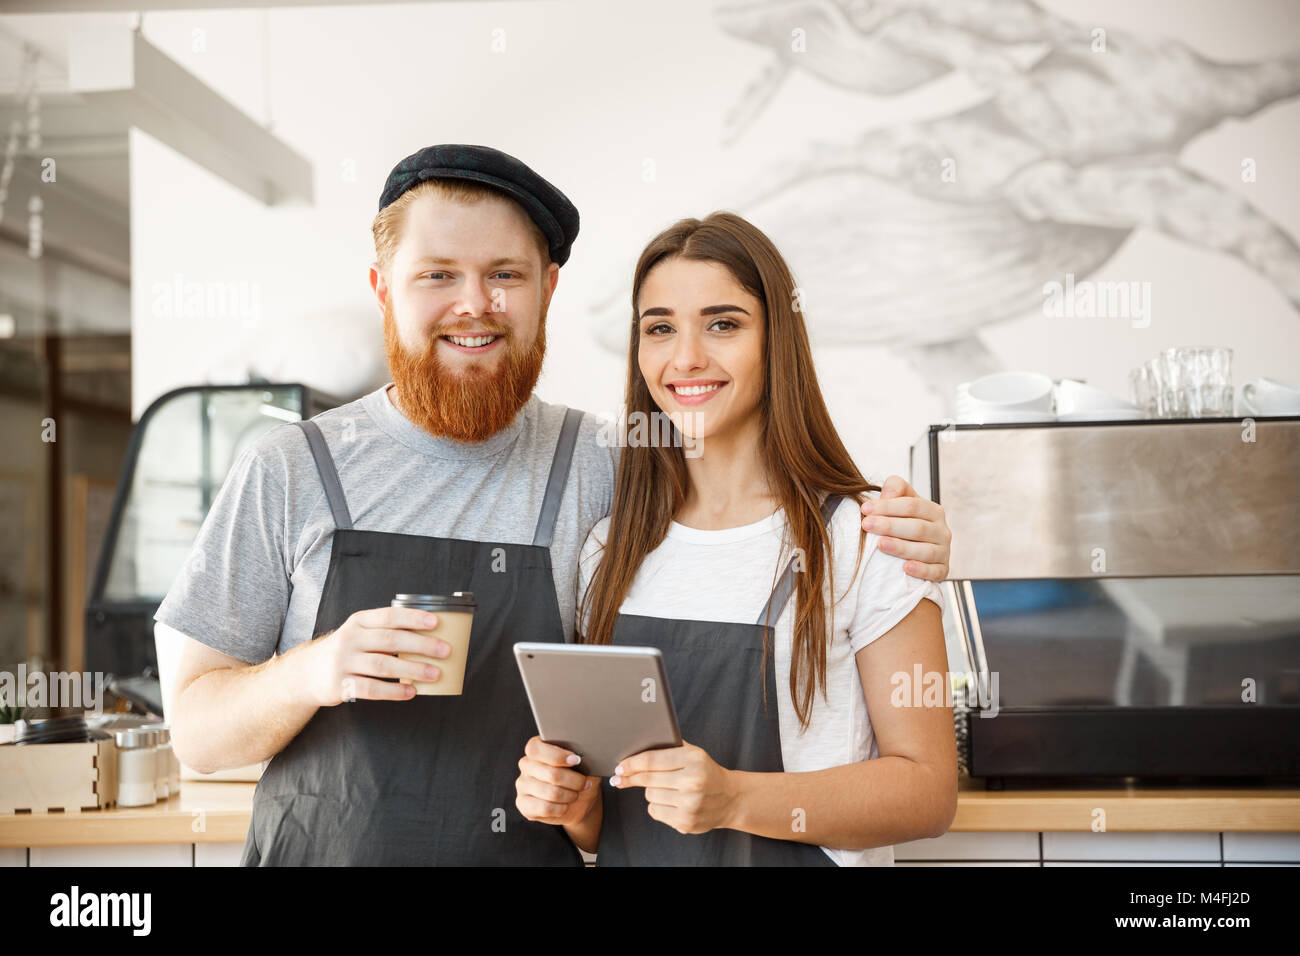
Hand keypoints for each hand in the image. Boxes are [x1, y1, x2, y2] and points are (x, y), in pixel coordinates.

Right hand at [294, 606, 451, 706]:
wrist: (308, 673)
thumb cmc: (346, 651)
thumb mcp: (359, 633)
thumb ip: (385, 632)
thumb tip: (429, 637)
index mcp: (359, 622)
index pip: (389, 616)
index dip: (413, 618)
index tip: (436, 623)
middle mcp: (350, 639)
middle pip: (390, 640)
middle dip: (421, 645)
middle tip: (445, 651)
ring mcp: (344, 662)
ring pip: (383, 665)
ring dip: (413, 670)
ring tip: (435, 674)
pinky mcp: (340, 684)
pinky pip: (371, 689)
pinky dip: (393, 692)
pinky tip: (411, 693)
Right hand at [515, 736, 600, 826]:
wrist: (580, 800)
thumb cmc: (580, 776)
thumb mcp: (585, 763)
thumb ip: (582, 755)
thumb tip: (585, 755)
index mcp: (537, 747)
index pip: (536, 749)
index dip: (557, 756)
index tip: (576, 760)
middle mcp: (526, 764)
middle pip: (551, 773)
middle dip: (574, 781)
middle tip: (584, 783)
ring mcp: (522, 785)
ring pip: (551, 793)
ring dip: (570, 795)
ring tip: (575, 794)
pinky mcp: (523, 804)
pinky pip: (545, 808)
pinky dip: (561, 808)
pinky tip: (565, 805)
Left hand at [611, 741, 737, 834]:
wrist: (730, 799)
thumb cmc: (706, 772)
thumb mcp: (693, 753)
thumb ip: (669, 746)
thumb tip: (635, 747)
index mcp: (693, 759)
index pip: (652, 760)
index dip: (631, 763)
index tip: (620, 766)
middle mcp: (692, 781)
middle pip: (647, 779)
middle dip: (631, 777)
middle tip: (620, 777)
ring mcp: (690, 804)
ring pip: (650, 795)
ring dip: (651, 791)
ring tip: (665, 789)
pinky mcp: (686, 822)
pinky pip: (655, 811)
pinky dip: (657, 806)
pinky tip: (670, 802)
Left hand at [861, 475, 950, 580]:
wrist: (918, 551)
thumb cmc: (906, 523)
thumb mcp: (902, 501)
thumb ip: (895, 489)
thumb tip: (888, 493)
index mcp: (933, 511)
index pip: (912, 506)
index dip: (888, 506)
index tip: (865, 508)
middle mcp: (942, 531)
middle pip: (917, 528)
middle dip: (890, 526)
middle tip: (866, 525)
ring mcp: (943, 552)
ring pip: (925, 550)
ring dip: (902, 548)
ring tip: (881, 544)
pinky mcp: (942, 571)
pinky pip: (934, 572)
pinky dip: (921, 570)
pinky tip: (906, 568)